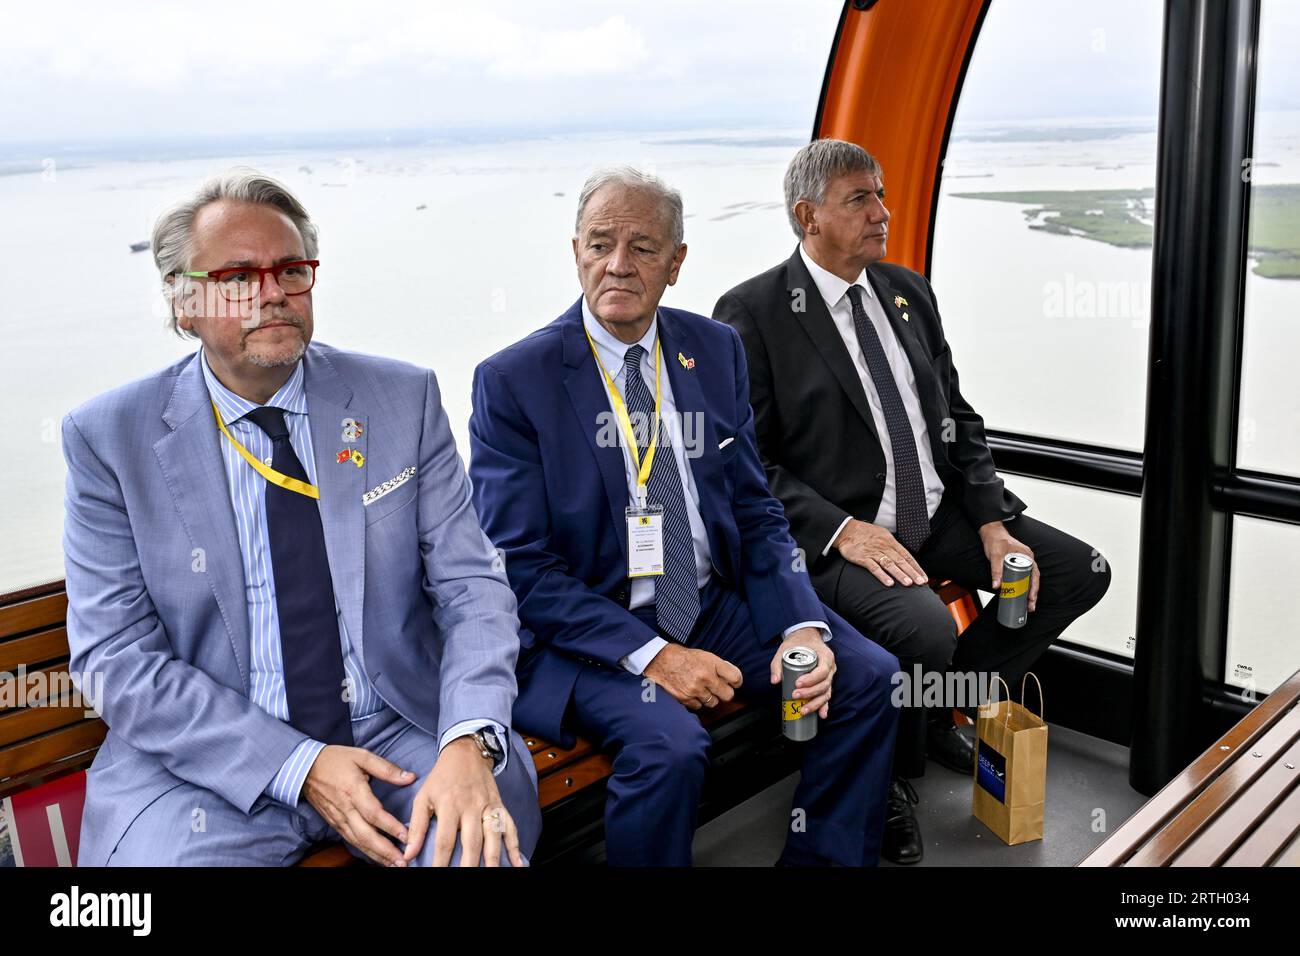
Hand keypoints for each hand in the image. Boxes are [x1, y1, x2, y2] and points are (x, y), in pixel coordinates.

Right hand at [302, 745, 416, 866]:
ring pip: (358, 842)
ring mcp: (339, 818)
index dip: (390, 826)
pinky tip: (377, 857)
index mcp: (353, 790)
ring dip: (377, 855)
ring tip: (394, 864)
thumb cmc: (336, 759)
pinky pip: (351, 840)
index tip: (407, 836)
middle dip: (385, 851)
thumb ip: (387, 769)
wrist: (305, 768)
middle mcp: (346, 809)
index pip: (374, 813)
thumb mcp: (362, 756)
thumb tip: (409, 777)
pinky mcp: (335, 823)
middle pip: (366, 835)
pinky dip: (365, 851)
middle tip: (403, 861)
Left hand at [403, 736, 523, 866]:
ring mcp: (489, 807)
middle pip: (472, 842)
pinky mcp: (500, 806)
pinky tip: (518, 864)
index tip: (436, 875)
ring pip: (494, 838)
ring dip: (494, 860)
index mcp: (450, 804)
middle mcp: (472, 806)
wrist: (467, 752)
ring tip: (492, 875)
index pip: (445, 840)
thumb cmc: (442, 777)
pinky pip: (510, 828)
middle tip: (465, 880)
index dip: (441, 862)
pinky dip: (515, 847)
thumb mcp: (423, 796)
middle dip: (469, 866)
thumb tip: (408, 853)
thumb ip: (417, 827)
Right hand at [643, 644, 742, 709]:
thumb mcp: (705, 655)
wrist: (661, 661)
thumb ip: (720, 666)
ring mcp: (695, 689)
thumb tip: (733, 678)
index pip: (736, 677)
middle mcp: (705, 677)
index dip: (736, 681)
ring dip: (710, 697)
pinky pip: (699, 706)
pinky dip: (697, 702)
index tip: (733, 683)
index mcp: (712, 663)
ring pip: (713, 703)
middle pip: (727, 695)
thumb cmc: (683, 658)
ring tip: (703, 689)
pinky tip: (692, 693)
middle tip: (719, 689)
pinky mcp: (686, 698)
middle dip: (725, 692)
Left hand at [769, 627, 835, 718]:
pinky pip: (827, 696)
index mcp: (825, 656)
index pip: (822, 671)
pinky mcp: (826, 683)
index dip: (811, 680)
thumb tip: (775, 681)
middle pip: (824, 684)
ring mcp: (830, 676)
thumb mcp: (785, 649)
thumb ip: (778, 664)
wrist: (806, 637)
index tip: (797, 684)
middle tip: (795, 696)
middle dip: (810, 693)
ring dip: (816, 703)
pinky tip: (821, 715)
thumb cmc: (798, 643)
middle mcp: (830, 667)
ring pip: (826, 692)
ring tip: (804, 710)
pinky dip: (824, 706)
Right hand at [833, 518, 928, 586]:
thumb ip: (892, 547)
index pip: (907, 556)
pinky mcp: (862, 557)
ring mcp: (873, 552)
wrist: (846, 530)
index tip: (923, 578)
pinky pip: (874, 567)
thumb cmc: (865, 534)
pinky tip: (889, 583)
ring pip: (889, 564)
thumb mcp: (882, 536)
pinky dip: (882, 575)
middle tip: (920, 582)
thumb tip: (903, 558)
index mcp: (890, 541)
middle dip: (912, 572)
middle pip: (900, 561)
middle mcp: (884, 547)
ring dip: (900, 574)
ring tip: (908, 584)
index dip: (916, 567)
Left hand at [979, 521, 1039, 611]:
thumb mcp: (995, 556)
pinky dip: (1022, 586)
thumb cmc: (995, 540)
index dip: (1034, 588)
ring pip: (1029, 579)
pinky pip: (1022, 577)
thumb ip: (996, 571)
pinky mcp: (1016, 564)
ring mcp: (1022, 561)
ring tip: (1027, 605)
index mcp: (1026, 556)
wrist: (990, 533)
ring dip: (1028, 592)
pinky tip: (1020, 595)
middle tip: (1030, 607)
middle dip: (1033, 594)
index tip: (1031, 598)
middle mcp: (1027, 559)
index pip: (1034, 574)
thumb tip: (997, 586)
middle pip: (1033, 579)